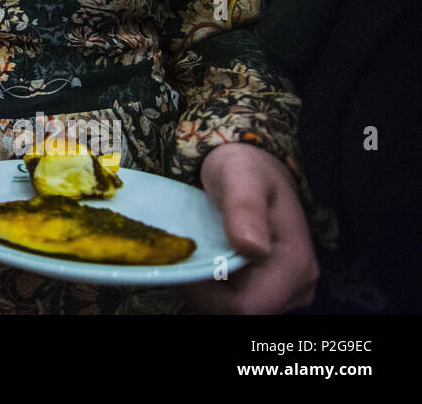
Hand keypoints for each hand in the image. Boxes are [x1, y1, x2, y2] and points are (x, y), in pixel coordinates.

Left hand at [178, 143, 318, 312]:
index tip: (183, 267)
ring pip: (237, 308)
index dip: (209, 296)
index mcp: (295, 264)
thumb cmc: (246, 167)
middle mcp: (297, 284)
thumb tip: (252, 247)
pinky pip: (238, 300)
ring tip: (190, 257)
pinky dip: (213, 288)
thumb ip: (245, 208)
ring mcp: (286, 288)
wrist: (253, 166)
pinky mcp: (271, 286)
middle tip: (181, 259)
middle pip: (241, 311)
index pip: (249, 307)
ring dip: (207, 291)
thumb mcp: (240, 176)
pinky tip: (201, 263)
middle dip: (205, 294)